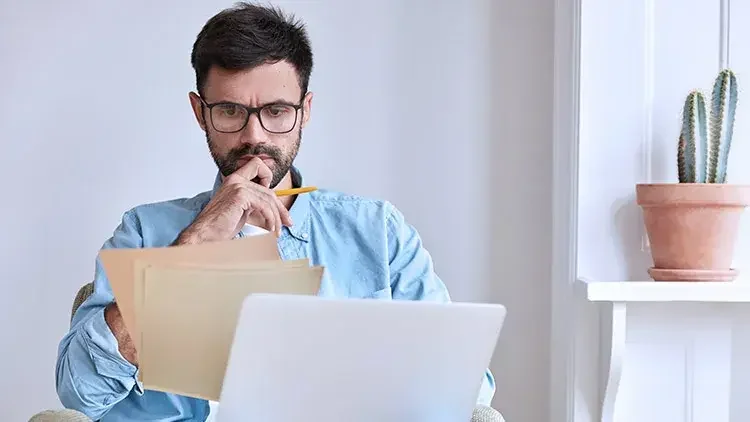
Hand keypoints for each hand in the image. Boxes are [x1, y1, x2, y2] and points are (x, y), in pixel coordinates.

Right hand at [176, 158, 292, 243]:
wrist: (205, 236)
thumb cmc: (220, 227)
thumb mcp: (242, 211)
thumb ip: (255, 204)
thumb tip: (278, 211)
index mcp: (234, 180)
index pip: (257, 165)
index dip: (268, 177)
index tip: (272, 198)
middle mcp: (235, 179)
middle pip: (269, 189)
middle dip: (280, 208)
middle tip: (288, 222)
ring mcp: (237, 186)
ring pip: (269, 198)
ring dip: (277, 217)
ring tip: (277, 232)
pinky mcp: (239, 195)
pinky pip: (265, 206)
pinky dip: (271, 219)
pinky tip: (270, 229)